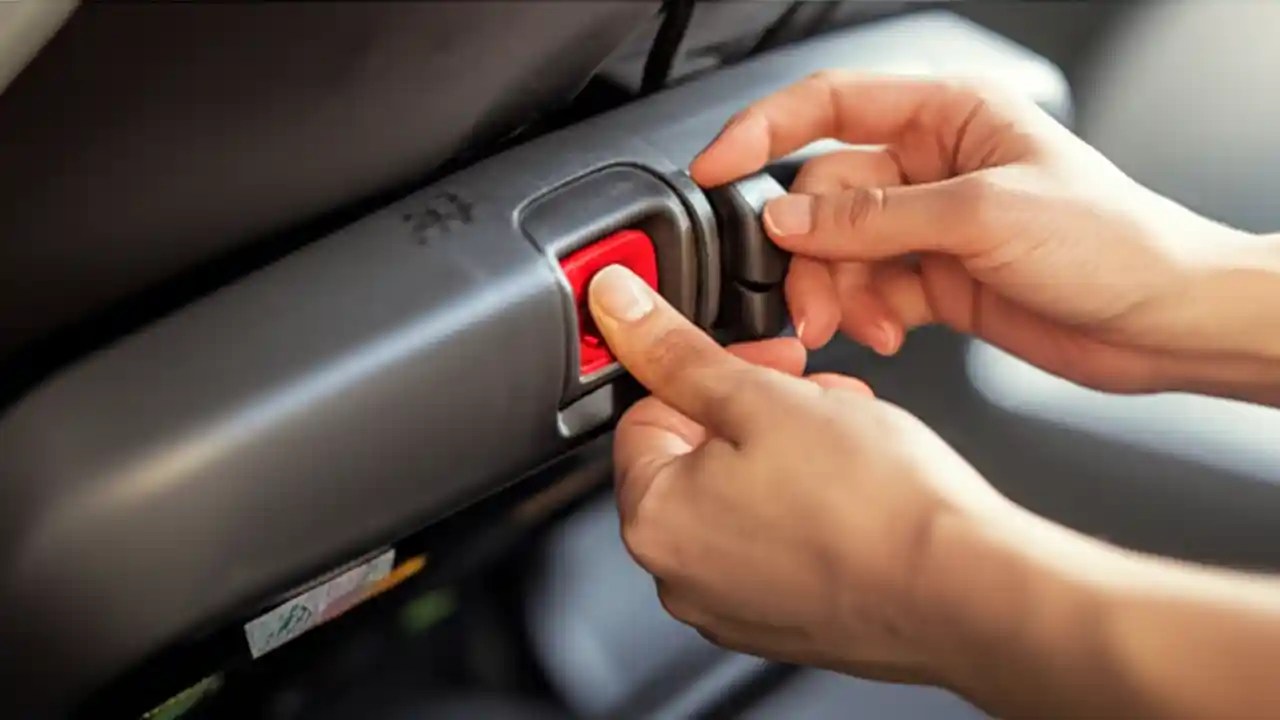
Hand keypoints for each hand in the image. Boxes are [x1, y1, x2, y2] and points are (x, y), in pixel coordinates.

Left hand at [587, 264, 1017, 684]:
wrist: (967, 590)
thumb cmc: (876, 505)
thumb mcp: (763, 395)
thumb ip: (676, 351)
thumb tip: (618, 307)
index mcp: (653, 521)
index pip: (646, 417)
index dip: (707, 373)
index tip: (762, 360)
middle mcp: (679, 577)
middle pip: (694, 458)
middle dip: (754, 409)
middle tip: (811, 394)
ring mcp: (733, 608)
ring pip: (741, 497)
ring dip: (785, 451)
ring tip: (845, 437)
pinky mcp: (786, 623)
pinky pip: (777, 544)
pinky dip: (806, 506)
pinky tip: (854, 488)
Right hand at [691, 73, 1279, 394]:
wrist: (1164, 322)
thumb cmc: (1111, 243)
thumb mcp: (981, 214)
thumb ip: (873, 216)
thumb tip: (790, 217)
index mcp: (946, 115)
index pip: (829, 106)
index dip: (762, 132)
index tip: (714, 168)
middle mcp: (931, 165)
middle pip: (824, 194)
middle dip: (809, 250)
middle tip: (808, 296)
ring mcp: (928, 226)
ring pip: (838, 252)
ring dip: (834, 292)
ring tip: (854, 327)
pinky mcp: (934, 280)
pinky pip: (867, 292)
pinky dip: (863, 316)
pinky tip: (884, 335)